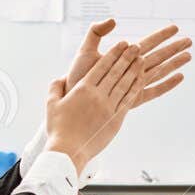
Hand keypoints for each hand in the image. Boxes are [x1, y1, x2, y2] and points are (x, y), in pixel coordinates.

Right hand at [44, 41, 144, 171]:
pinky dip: (136, 88)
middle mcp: (98, 96)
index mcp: (82, 89)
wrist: (69, 150)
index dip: (113, 54)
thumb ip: (56, 87)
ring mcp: (109, 107)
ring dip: (135, 70)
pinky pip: (128, 100)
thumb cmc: (58, 128)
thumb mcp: (52, 104)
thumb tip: (61, 78)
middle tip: (137, 46)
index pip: (101, 66)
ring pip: (125, 85)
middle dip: (127, 57)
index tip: (122, 44)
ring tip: (143, 59)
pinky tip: (142, 81)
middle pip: (116, 72)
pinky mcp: (116, 119)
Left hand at [66, 19, 192, 108]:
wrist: (74, 96)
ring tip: (189, 56)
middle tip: (190, 40)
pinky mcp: (134, 98)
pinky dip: (168, 84)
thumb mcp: (86, 49)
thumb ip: (97, 32)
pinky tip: (180, 77)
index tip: (175, 27)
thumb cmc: (79, 74)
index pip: (148, 42)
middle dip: (174, 48)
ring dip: (175, 63)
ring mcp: (134, 83)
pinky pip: (155, 90)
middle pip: (159, 55)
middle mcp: (132, 69)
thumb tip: (114, 20)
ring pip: (160, 71)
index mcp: (124, 55)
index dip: (161, 35)